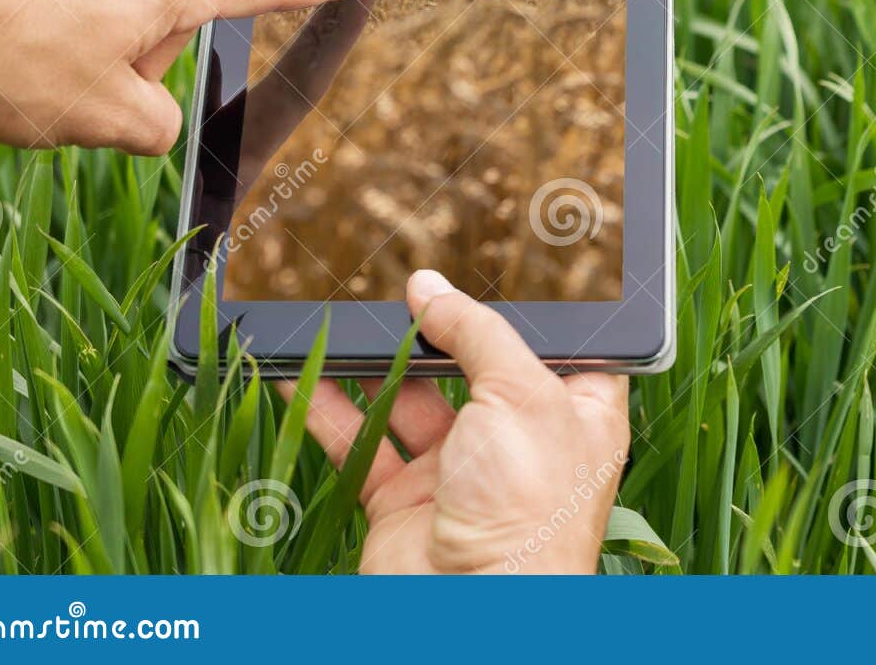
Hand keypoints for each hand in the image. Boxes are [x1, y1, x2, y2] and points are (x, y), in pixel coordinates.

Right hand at [288, 269, 629, 573]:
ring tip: (345, 315)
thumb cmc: (531, 504)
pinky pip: (362, 443)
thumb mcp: (521, 391)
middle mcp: (521, 439)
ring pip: (410, 401)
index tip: (493, 265)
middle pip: (474, 366)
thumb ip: (476, 331)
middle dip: (437, 330)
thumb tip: (430, 288)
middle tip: (401, 285)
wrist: (476, 610)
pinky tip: (300, 372)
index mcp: (575, 411)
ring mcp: (462, 471)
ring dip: (376, 363)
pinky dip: (328, 409)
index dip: (527, 309)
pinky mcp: (406, 500)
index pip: (554, 344)